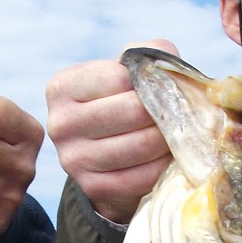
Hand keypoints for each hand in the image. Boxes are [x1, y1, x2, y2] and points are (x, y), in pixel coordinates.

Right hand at [45, 39, 177, 225]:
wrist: (108, 155)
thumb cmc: (121, 102)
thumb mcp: (128, 70)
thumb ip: (147, 55)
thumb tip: (167, 68)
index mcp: (62, 87)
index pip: (120, 78)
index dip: (150, 82)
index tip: (161, 89)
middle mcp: (61, 124)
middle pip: (133, 112)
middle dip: (166, 112)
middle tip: (181, 114)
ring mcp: (73, 160)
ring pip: (142, 145)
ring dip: (170, 140)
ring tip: (177, 134)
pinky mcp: (93, 187)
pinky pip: (143, 176)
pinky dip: (164, 167)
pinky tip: (167, 158)